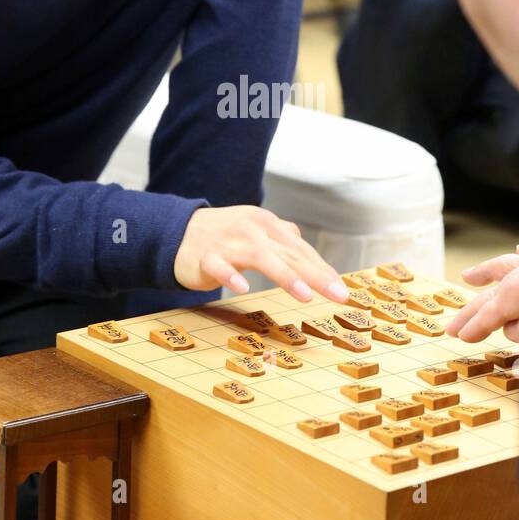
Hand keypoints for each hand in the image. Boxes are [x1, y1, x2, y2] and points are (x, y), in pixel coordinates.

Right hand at [174, 205, 348, 304]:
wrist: (176, 232)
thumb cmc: (224, 237)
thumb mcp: (257, 233)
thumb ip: (284, 243)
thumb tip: (311, 256)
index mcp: (267, 225)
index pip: (300, 250)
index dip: (322, 270)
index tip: (342, 290)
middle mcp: (251, 230)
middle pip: (289, 254)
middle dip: (316, 275)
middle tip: (338, 295)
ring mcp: (228, 242)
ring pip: (261, 257)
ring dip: (285, 276)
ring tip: (304, 295)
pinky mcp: (206, 256)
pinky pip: (220, 266)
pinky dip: (231, 276)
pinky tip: (243, 289)